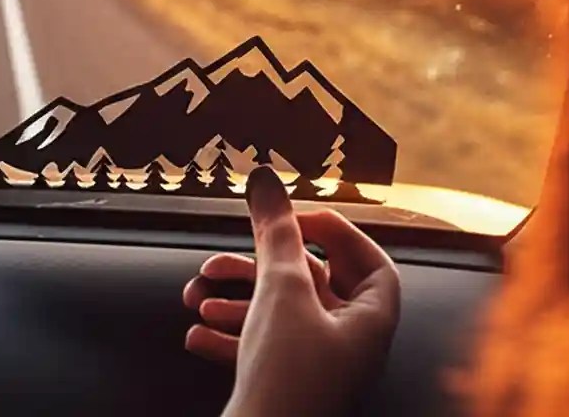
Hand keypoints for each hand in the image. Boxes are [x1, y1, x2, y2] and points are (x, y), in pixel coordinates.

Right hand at [182, 172, 400, 416]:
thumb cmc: (287, 379)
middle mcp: (350, 346)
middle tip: (234, 254)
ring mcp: (318, 370)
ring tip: (198, 294)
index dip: (335, 232)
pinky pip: (261, 350)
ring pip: (279, 316)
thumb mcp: (282, 290)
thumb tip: (267, 181)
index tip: (294, 218)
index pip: (370, 261)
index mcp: (371, 322)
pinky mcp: (286, 388)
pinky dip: (229, 335)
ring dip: (235, 299)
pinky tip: (198, 332)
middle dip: (263, 266)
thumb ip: (274, 230)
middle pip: (315, 285)